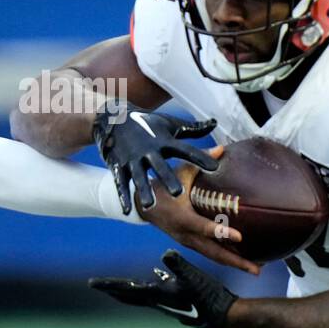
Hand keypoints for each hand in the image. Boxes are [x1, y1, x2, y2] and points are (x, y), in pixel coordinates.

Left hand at [89, 249, 238, 327]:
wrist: (225, 317)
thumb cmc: (209, 297)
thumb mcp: (194, 277)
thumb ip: (178, 264)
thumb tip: (165, 254)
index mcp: (156, 295)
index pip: (126, 288)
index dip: (108, 284)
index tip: (91, 283)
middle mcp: (158, 302)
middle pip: (129, 295)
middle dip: (113, 289)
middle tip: (97, 285)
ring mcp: (168, 305)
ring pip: (142, 295)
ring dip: (129, 288)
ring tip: (119, 284)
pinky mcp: (178, 304)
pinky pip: (158, 293)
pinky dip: (151, 285)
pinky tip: (158, 276)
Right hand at [92, 105, 218, 213]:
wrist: (113, 117)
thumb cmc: (148, 123)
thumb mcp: (170, 124)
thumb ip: (193, 128)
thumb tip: (214, 124)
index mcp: (164, 141)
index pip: (185, 150)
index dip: (199, 157)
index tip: (215, 167)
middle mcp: (148, 150)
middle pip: (159, 166)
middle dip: (167, 178)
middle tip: (177, 192)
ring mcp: (132, 159)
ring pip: (139, 177)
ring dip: (144, 191)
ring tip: (149, 206)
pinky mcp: (118, 165)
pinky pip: (121, 183)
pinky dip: (123, 197)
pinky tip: (128, 210)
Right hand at [139, 145, 259, 275]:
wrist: (144, 206)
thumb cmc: (162, 187)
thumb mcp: (180, 171)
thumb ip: (201, 161)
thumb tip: (222, 149)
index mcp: (182, 217)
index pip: (203, 227)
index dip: (221, 232)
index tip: (239, 237)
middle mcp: (185, 234)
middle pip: (213, 252)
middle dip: (235, 261)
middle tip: (256, 269)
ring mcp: (188, 241)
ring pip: (213, 256)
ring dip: (234, 263)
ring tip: (255, 269)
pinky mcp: (190, 244)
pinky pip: (209, 254)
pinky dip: (225, 258)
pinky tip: (240, 260)